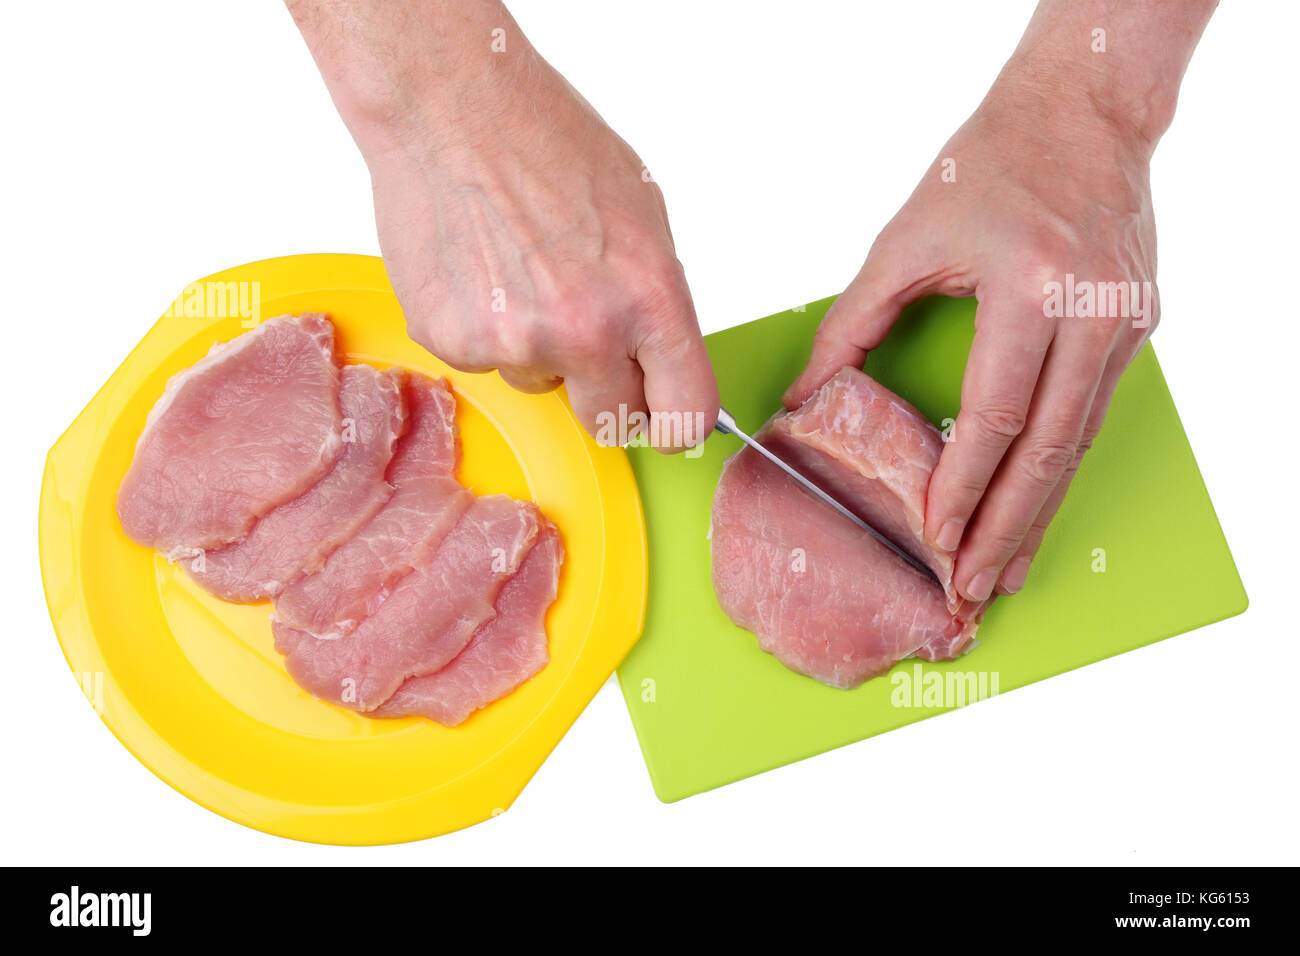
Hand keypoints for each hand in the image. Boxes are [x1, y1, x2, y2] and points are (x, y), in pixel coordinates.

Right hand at [288, 0, 716, 449]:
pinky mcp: (453, 343)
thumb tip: (660, 361)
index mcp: (648, 298)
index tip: (665, 415)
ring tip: (522, 273)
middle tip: (589, 339)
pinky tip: (483, 272)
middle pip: (611, 421)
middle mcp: (585, 331)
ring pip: (540, 384)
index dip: (676, 422)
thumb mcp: (643, 217)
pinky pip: (485, 363)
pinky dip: (486, 329)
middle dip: (606, 391)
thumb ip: (654, 304)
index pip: (685, 415)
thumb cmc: (548, 142)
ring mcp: (514, 343)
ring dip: (539, 349)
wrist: (453, 109)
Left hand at [785, 69, 1159, 601]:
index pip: (996, 416)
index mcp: (1031, 288)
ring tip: (1005, 572)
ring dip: (1038, 515)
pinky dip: (1059, 469)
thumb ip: (852, 325)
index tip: (935, 539)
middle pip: (1047, 450)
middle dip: (1005, 529)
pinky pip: (1092, 416)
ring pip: (1077, 444)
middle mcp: (1090, 311)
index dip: (963, 486)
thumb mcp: (904, 241)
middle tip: (973, 588)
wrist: (1079, 115)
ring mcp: (1124, 322)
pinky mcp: (1136, 326)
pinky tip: (1036, 510)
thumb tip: (807, 401)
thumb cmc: (984, 169)